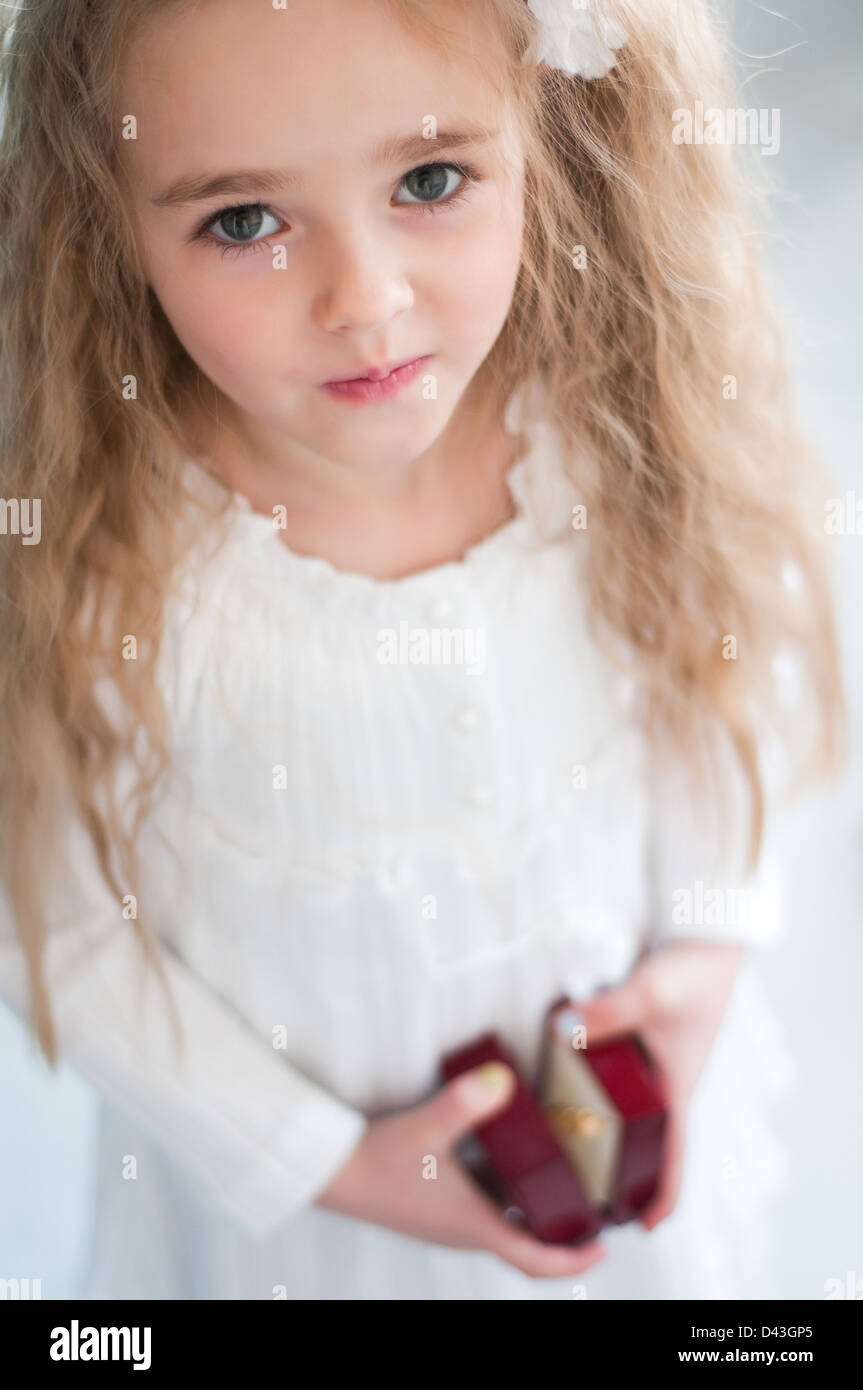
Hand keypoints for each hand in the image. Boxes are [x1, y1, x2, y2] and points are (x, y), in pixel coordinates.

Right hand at [315, 1061, 607, 1279]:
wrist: (330, 1172)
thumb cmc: (375, 1160)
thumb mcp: (425, 1128)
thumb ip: (463, 1104)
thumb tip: (502, 1080)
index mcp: (474, 1225)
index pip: (534, 1260)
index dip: (574, 1262)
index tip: (605, 1249)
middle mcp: (466, 1230)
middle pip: (527, 1245)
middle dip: (564, 1234)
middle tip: (595, 1209)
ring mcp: (450, 1220)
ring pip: (507, 1226)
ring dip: (537, 1214)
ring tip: (565, 1181)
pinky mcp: (437, 1205)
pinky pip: (486, 1210)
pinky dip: (509, 1196)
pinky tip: (511, 1161)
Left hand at [576, 940, 747, 1230]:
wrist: (709, 930)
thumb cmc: (692, 969)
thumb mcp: (649, 994)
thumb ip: (609, 1013)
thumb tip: (563, 1030)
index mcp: (679, 1084)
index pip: (676, 1153)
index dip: (665, 1193)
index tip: (645, 1226)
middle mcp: (668, 1078)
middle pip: (644, 1133)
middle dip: (619, 1163)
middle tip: (581, 1185)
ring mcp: (656, 1056)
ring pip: (626, 1100)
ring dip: (601, 1118)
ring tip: (559, 1135)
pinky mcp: (644, 1033)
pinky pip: (617, 1068)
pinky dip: (594, 1077)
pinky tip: (562, 1072)